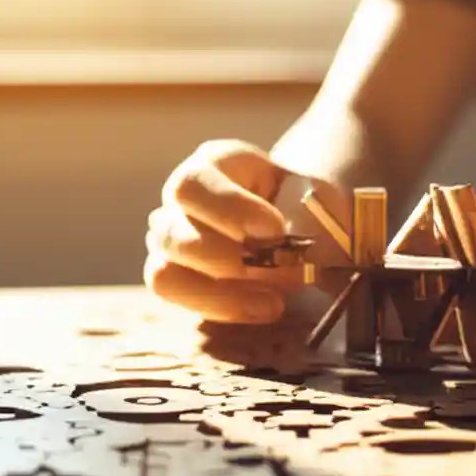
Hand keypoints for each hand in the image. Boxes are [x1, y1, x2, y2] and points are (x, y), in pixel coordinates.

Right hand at [144, 140, 300, 323]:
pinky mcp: (171, 279)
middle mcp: (177, 203)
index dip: (229, 210)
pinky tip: (260, 309)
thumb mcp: (311, 193)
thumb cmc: (298, 202)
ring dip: (221, 295)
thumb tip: (301, 245)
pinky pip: (178, 301)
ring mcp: (167, 242)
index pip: (194, 185)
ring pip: (164, 274)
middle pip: (171, 233)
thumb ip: (308, 213)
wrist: (293, 221)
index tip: (275, 230)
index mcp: (211, 164)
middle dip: (226, 260)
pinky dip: (219, 310)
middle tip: (281, 272)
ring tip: (273, 302)